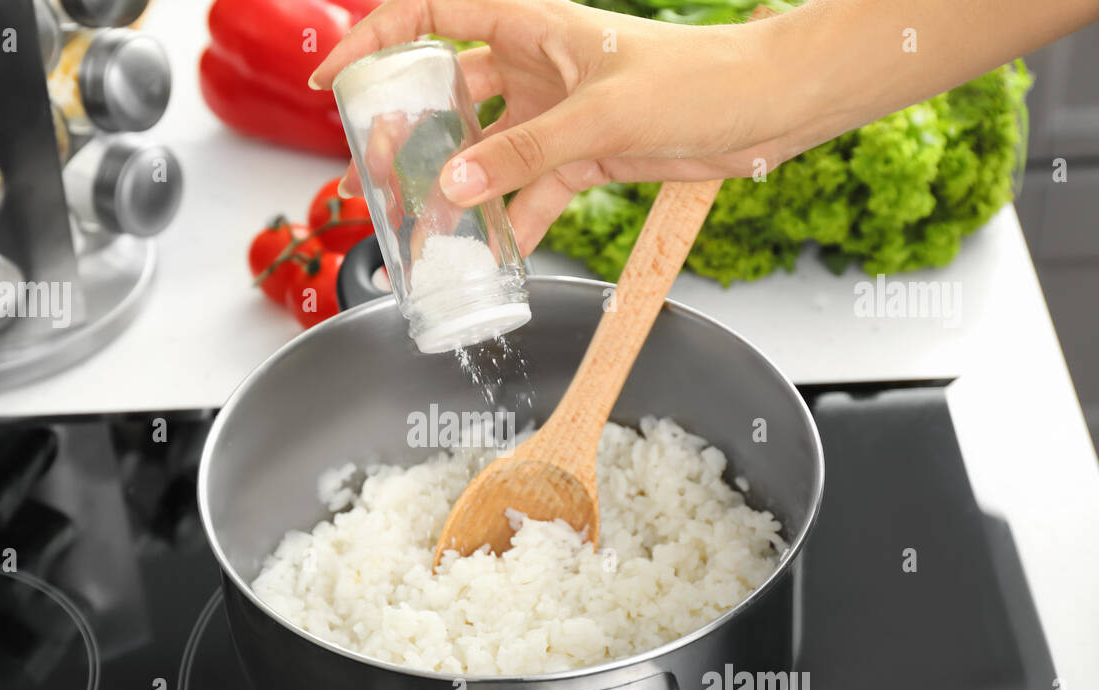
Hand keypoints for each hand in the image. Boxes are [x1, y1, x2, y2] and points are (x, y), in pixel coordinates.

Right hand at [310, 0, 798, 254]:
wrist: (762, 111)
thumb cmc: (696, 80)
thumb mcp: (598, 114)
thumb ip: (521, 153)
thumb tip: (451, 186)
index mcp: (528, 22)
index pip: (429, 13)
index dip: (374, 38)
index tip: (336, 80)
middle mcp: (531, 64)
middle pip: (448, 95)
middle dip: (409, 138)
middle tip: (378, 181)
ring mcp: (552, 112)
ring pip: (484, 153)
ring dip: (458, 195)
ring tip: (430, 235)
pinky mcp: (580, 154)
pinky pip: (529, 192)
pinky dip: (512, 223)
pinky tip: (496, 255)